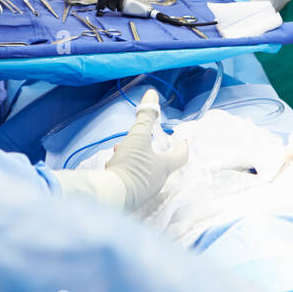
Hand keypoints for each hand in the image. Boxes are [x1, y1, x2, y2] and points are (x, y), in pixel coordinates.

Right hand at [52, 89, 188, 209]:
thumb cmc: (129, 165)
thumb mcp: (137, 136)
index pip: (181, 156)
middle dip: (147, 148)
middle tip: (135, 140)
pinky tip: (113, 167)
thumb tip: (152, 93)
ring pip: (143, 170)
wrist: (110, 196)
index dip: (182, 145)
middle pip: (158, 162)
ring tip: (119, 151)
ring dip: (133, 158)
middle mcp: (158, 181)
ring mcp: (144, 192)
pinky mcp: (130, 198)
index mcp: (164, 167)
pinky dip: (125, 171)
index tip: (181, 138)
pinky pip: (131, 180)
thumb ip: (146, 115)